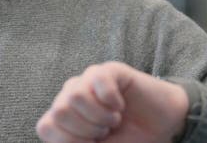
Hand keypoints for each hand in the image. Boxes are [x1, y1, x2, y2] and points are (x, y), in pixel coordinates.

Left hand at [36, 61, 188, 142]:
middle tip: (105, 130)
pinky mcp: (110, 70)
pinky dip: (111, 101)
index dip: (69, 141)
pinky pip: (98, 79)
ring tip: (114, 119)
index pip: (45, 127)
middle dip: (85, 130)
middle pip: (59, 111)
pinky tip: (120, 106)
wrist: (161, 128)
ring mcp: (89, 80)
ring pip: (75, 95)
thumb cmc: (128, 140)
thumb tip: (63, 140)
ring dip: (100, 116)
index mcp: (63, 117)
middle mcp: (71, 95)